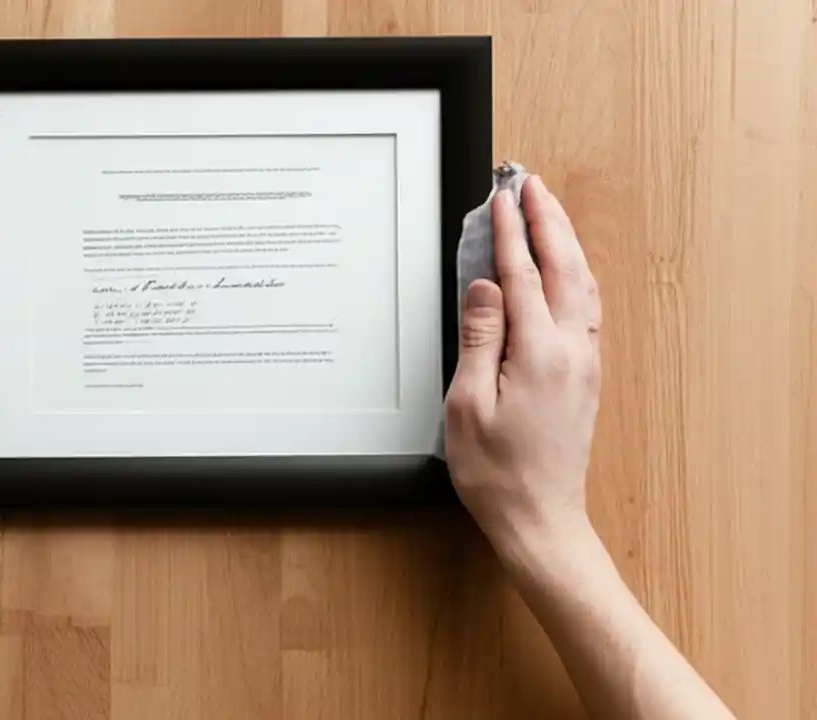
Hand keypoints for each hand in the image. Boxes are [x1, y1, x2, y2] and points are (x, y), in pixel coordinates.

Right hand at [444, 176, 602, 551]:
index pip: (521, 276)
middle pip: (563, 267)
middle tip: (531, 183)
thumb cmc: (497, 472)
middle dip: (547, 220)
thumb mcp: (468, 404)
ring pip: (581, 283)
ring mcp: (584, 363)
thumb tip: (485, 286)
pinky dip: (575, 273)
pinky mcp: (586, 376)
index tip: (501, 199)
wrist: (541, 518)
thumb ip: (478, 337)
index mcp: (539, 353)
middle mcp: (571, 351)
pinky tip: (567, 267)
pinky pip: (586, 306)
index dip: (509, 233)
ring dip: (565, 241)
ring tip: (549, 211)